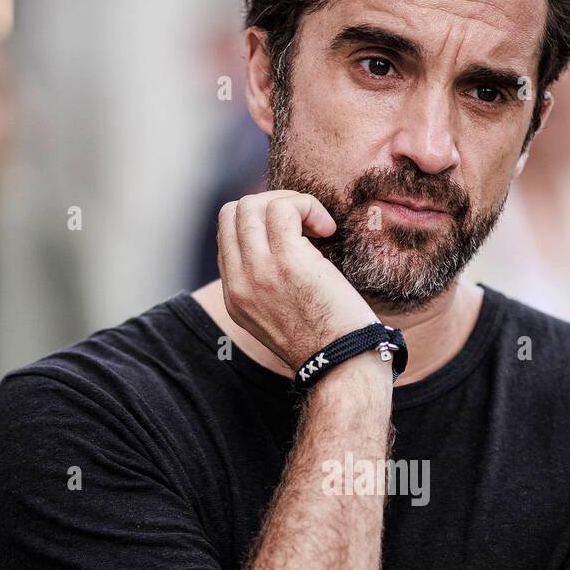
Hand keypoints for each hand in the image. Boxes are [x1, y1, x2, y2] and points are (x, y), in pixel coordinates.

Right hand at [217, 190, 375, 368]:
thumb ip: (269, 285)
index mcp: (235, 297)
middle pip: (233, 213)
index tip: (294, 236)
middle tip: (304, 226)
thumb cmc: (326, 340)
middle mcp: (239, 283)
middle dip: (270, 205)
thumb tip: (287, 242)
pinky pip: (284, 208)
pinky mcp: (286, 262)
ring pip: (253, 204)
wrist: (342, 365)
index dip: (260, 224)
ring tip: (318, 227)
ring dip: (291, 204)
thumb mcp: (282, 316)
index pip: (227, 236)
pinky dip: (308, 206)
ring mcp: (258, 271)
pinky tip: (327, 229)